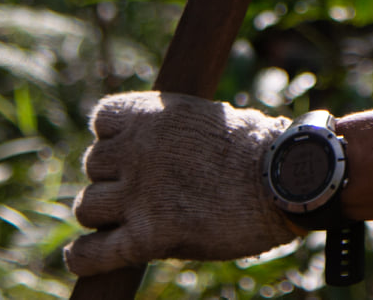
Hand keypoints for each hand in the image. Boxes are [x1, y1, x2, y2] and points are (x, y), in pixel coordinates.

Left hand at [65, 92, 298, 275]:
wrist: (287, 180)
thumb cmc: (259, 148)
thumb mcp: (208, 118)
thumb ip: (169, 130)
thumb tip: (149, 142)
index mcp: (154, 114)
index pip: (103, 119)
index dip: (115, 137)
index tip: (133, 149)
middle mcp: (138, 150)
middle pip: (93, 165)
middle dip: (114, 178)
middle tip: (144, 188)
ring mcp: (140, 195)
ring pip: (88, 208)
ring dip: (106, 215)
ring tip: (133, 219)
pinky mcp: (147, 237)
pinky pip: (92, 253)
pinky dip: (85, 257)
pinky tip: (86, 256)